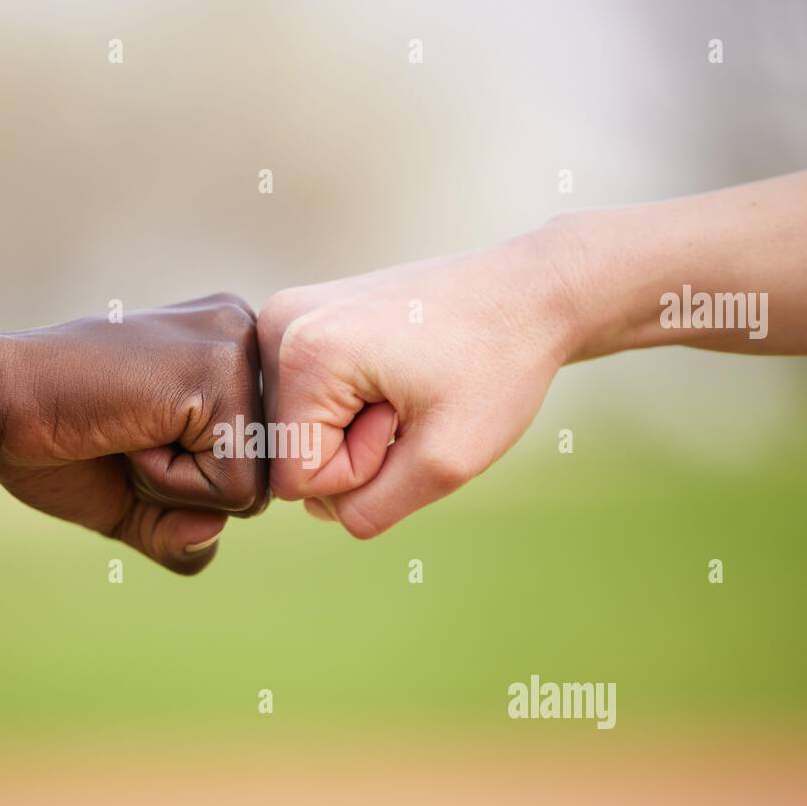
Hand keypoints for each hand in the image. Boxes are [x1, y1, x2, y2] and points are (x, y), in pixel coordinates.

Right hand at [0, 293, 269, 573]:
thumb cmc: (57, 447)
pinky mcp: (220, 371)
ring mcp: (237, 347)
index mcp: (233, 353)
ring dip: (175, 487)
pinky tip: (126, 429)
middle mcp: (245, 335)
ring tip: (126, 430)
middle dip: (188, 491)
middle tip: (125, 436)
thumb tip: (215, 531)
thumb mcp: (139, 505)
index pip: (257, 467)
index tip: (130, 436)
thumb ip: (190, 533)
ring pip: (254, 487)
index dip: (190, 487)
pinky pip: (231, 485)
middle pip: (265, 479)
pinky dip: (167, 482)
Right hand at [256, 225, 584, 537]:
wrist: (527, 295)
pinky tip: (393, 375)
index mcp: (304, 354)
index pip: (296, 477)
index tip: (408, 420)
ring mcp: (286, 317)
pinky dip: (352, 406)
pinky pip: (310, 402)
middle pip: (292, 452)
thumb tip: (321, 510)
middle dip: (356, 450)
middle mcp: (278, 326)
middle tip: (412, 402)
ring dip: (355, 429)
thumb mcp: (447, 463)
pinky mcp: (302, 320)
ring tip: (406, 386)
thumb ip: (371, 510)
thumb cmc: (497, 367)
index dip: (360, 472)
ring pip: (300, 429)